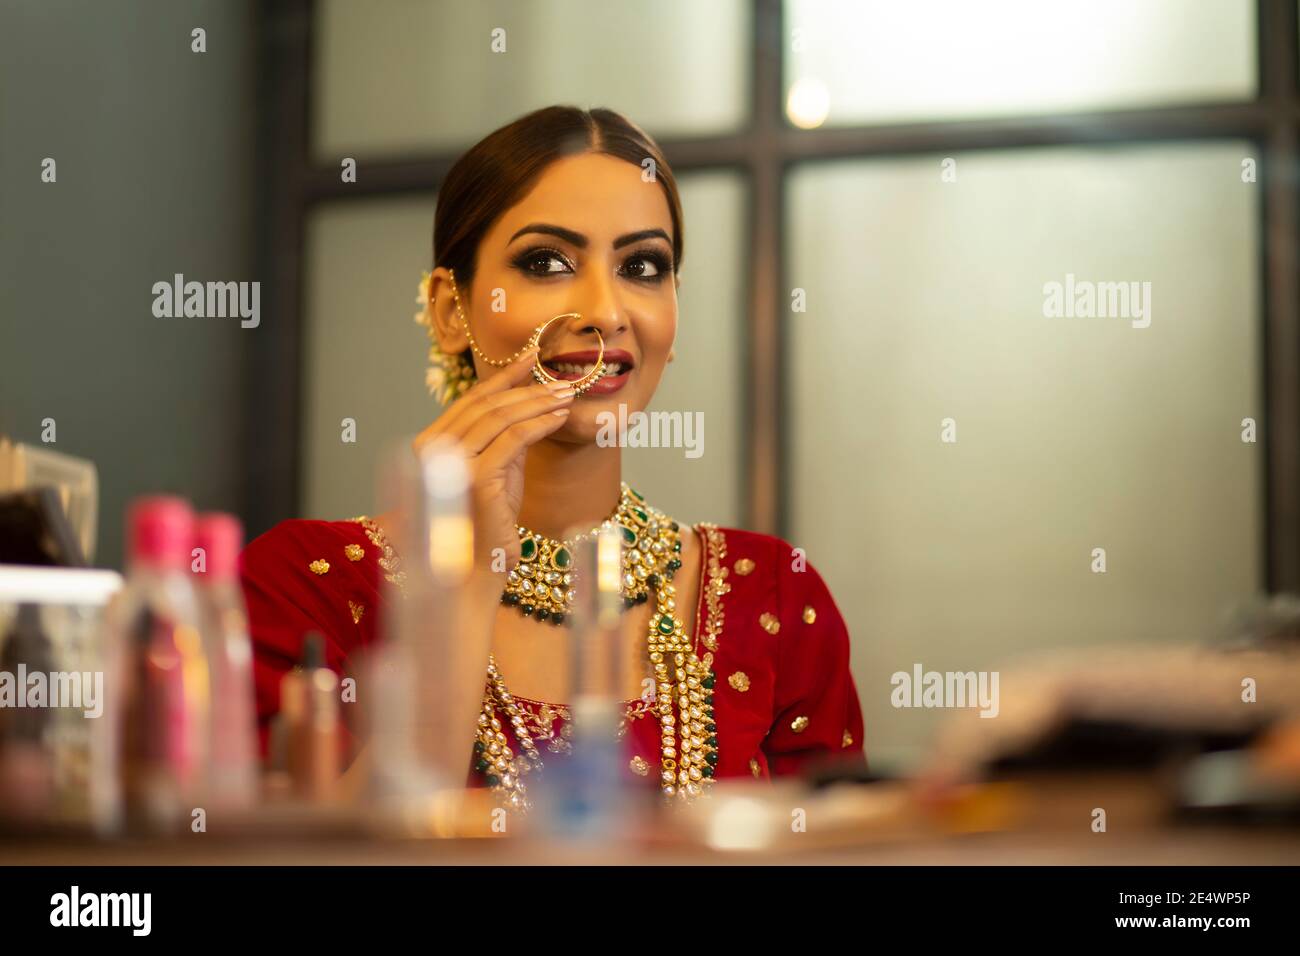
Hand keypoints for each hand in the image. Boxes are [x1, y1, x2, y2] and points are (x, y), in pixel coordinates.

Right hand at [411, 346, 574, 574]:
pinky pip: (513, 439)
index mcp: (431, 444)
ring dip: (538, 402)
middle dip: (527, 387)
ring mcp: (450, 462)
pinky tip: (560, 417)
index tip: (533, 358)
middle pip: (486, 404)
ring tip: (567, 395)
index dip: (503, 376)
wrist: (477, 571)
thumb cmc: (488, 527)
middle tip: (560, 379)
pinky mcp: (475, 476)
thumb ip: (504, 440)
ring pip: (500, 417)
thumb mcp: (497, 472)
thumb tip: (531, 404)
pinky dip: (540, 423)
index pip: (471, 400)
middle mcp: (432, 448)